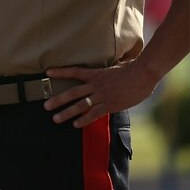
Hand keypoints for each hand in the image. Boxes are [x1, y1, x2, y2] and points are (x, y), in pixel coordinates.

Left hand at [43, 61, 158, 127]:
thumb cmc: (133, 68)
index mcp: (96, 73)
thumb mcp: (117, 65)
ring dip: (67, 112)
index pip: (74, 71)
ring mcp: (102, 95)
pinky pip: (94, 114)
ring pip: (80, 105)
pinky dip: (84, 120)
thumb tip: (113, 64)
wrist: (143, 73)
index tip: (47, 72)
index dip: (60, 72)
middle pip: (72, 92)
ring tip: (55, 118)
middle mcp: (96, 85)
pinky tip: (76, 125)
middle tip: (45, 105)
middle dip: (58, 99)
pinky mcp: (110, 105)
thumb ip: (110, 68)